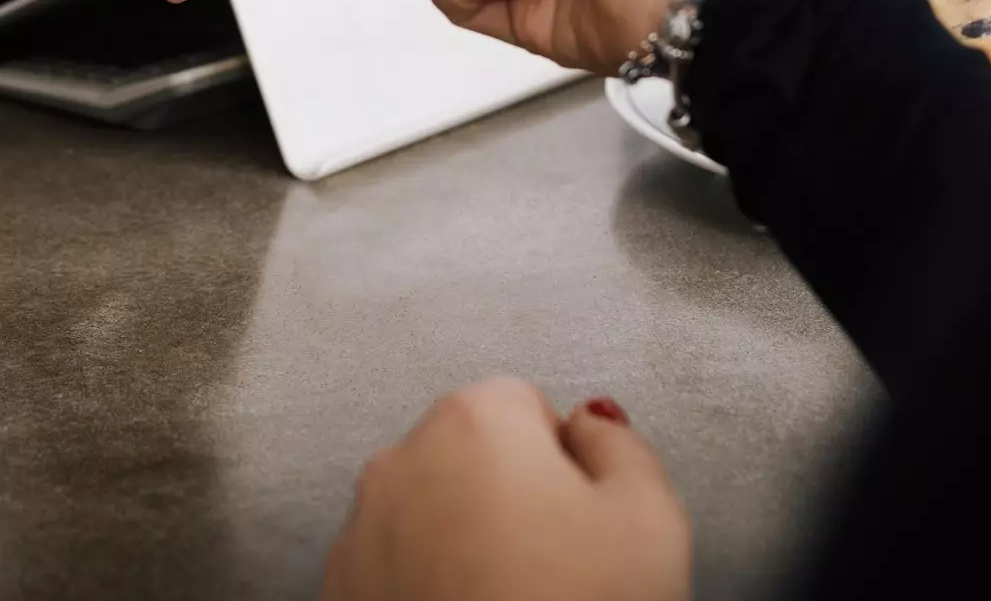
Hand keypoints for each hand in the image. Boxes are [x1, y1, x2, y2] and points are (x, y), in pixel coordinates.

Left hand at [321, 378, 692, 600]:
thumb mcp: (650, 523)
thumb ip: (623, 446)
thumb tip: (594, 423)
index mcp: (474, 422)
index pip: (528, 407)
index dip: (565, 467)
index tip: (581, 521)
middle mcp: (400, 463)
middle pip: (471, 458)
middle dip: (509, 500)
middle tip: (554, 570)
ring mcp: (359, 532)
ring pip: (428, 515)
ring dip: (462, 545)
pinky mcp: (340, 591)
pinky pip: (394, 569)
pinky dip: (426, 588)